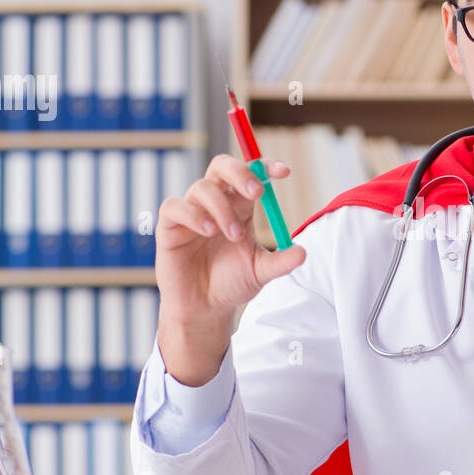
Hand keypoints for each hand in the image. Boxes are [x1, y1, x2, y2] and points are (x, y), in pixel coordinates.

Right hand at [154, 154, 304, 384]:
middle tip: (256, 193)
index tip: (284, 172)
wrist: (204, 308)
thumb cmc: (232, 284)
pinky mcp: (169, 226)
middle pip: (222, 167)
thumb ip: (281, 262)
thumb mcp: (261, 272)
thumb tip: (304, 253)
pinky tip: (208, 231)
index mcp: (240, 207)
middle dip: (240, 173)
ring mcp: (192, 212)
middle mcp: (215, 203)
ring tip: (232, 236)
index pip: (251, 175)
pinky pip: (175, 206)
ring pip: (203, 188)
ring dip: (222, 208)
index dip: (265, 167)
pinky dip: (193, 214)